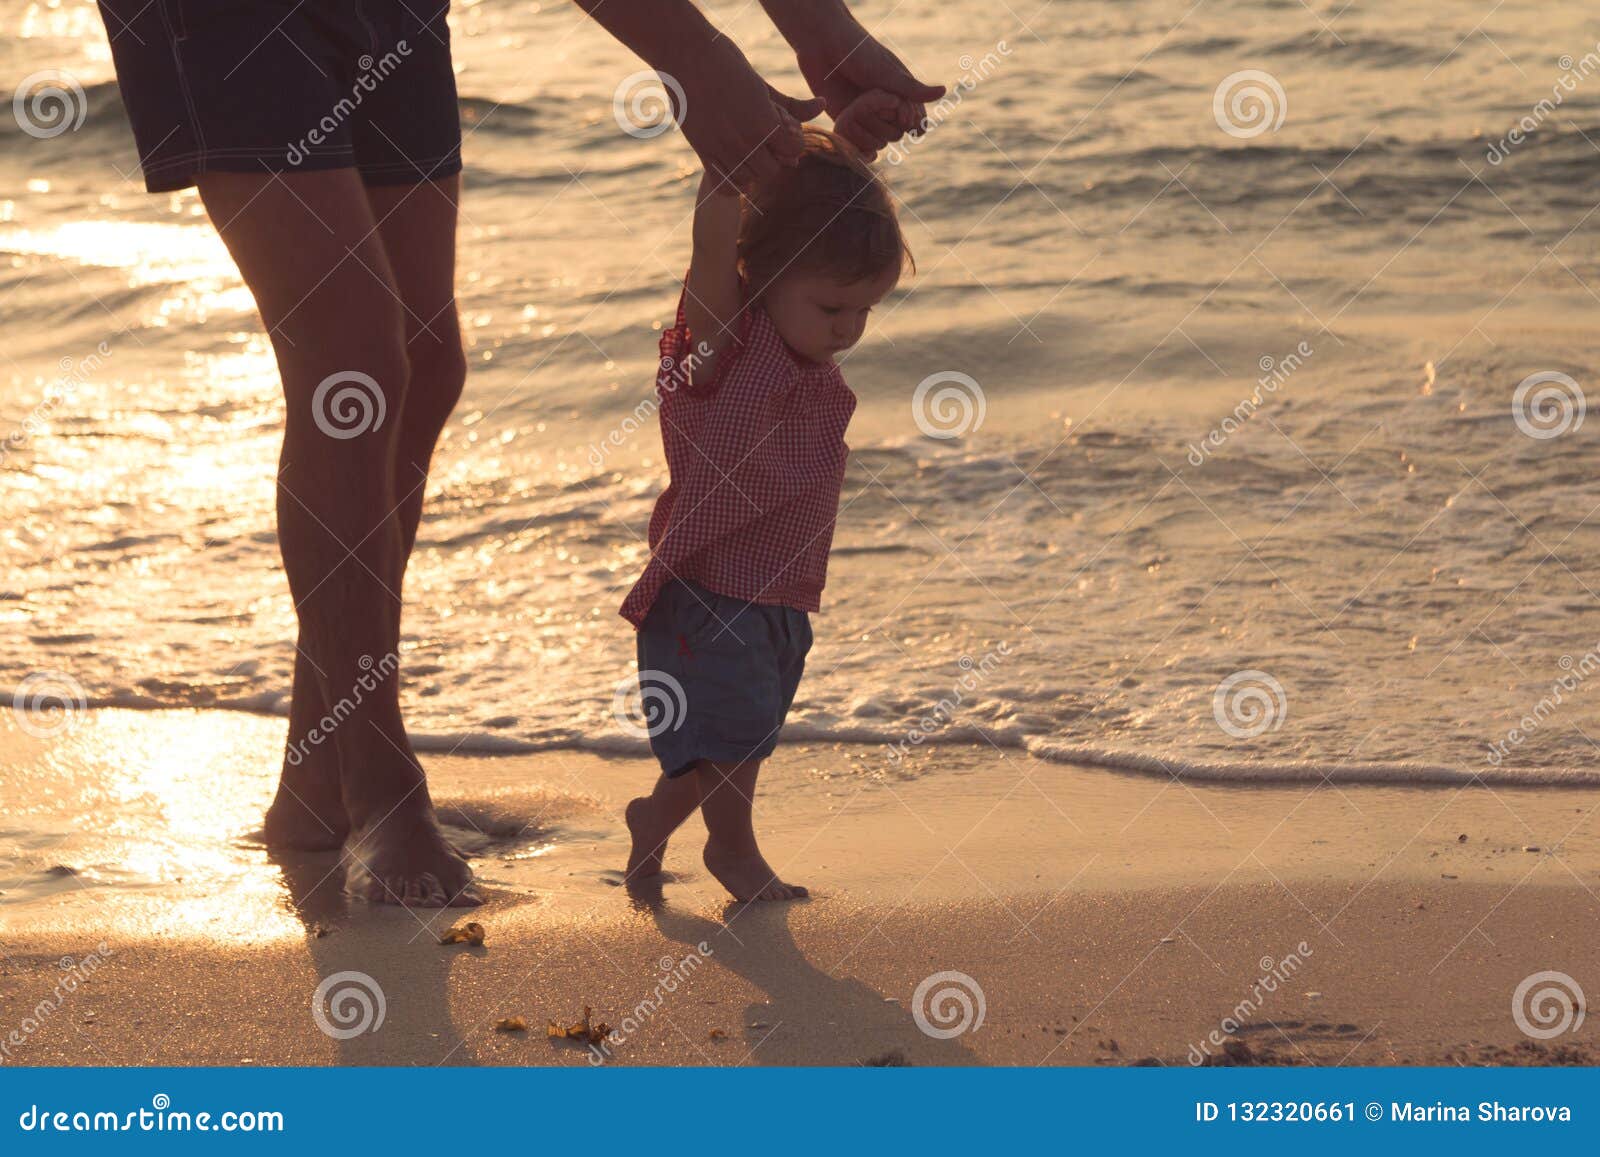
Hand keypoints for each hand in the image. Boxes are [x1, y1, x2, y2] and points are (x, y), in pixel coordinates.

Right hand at [675, 40, 824, 191]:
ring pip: (749, 181)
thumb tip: (822, 105)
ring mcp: (723, 150)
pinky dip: (733, 183)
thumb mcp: (764, 85)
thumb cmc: (728, 63)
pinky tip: (733, 165)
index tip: (782, 127)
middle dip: (772, 157)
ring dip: (752, 170)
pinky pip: (724, 187)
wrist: (686, 55)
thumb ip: (793, 105)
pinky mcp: (703, 153)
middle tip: (762, 139)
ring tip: (747, 151)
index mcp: (765, 122)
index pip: (794, 150)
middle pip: (772, 170)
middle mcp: (746, 141)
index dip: (792, 140)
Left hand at [792, 17, 943, 152]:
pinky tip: (853, 138)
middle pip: (896, 135)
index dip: (911, 122)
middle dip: (884, 121)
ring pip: (876, 142)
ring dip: (867, 128)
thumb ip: (911, 89)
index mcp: (902, 95)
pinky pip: (857, 145)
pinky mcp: (847, 123)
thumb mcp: (887, 72)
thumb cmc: (858, 53)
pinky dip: (857, 145)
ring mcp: (866, 118)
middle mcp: (886, 110)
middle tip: (869, 97)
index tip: (900, 112)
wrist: (822, 47)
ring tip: (854, 105)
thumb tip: (943, 92)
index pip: (917, 124)